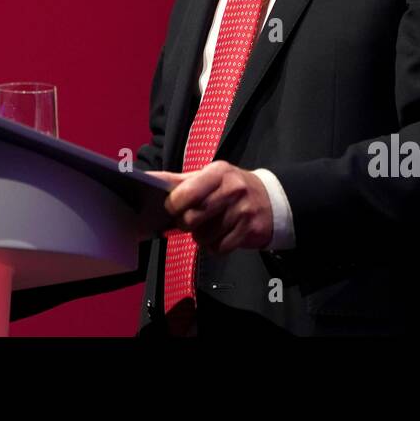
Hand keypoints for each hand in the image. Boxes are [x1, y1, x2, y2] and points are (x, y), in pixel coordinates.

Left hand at [145, 162, 273, 253]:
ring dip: (201, 237)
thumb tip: (148, 179)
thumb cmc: (230, 188)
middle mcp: (232, 188)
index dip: (173, 205)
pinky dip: (215, 246)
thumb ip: (180, 182)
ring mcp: (242, 210)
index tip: (171, 208)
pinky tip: (221, 236)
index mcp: (217, 172)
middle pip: (192, 218)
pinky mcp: (250, 230)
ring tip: (209, 227)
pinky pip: (220, 248)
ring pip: (204, 236)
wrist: (270, 199)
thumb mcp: (209, 178)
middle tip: (190, 221)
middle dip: (185, 224)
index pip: (186, 192)